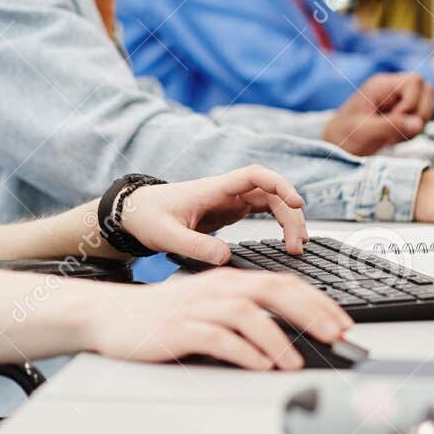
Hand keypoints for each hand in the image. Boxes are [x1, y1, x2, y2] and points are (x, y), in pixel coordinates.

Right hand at [86, 269, 351, 369]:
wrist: (108, 316)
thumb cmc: (160, 317)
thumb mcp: (207, 308)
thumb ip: (244, 318)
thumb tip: (289, 339)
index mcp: (227, 281)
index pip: (282, 283)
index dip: (318, 302)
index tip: (343, 323)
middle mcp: (215, 288)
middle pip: (272, 291)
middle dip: (310, 313)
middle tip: (335, 336)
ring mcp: (195, 307)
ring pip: (246, 314)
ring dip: (277, 338)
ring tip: (293, 362)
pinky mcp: (177, 328)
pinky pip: (217, 338)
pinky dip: (242, 352)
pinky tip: (259, 366)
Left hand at [117, 165, 308, 263]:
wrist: (135, 214)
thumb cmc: (148, 218)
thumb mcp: (167, 236)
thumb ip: (195, 247)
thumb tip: (226, 257)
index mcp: (213, 189)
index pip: (254, 175)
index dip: (279, 185)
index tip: (297, 203)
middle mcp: (226, 191)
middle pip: (271, 192)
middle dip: (290, 214)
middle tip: (297, 245)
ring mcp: (230, 200)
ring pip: (271, 202)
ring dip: (288, 220)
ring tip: (297, 247)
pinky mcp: (230, 211)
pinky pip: (263, 211)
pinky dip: (278, 223)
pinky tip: (286, 241)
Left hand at [321, 72, 432, 154]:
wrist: (338, 146)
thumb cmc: (344, 134)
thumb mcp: (364, 130)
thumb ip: (391, 125)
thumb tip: (418, 123)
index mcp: (381, 85)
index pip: (414, 80)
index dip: (411, 101)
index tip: (396, 118)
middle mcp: (393, 90)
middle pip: (426, 90)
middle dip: (417, 114)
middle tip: (395, 130)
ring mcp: (400, 102)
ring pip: (427, 107)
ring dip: (415, 126)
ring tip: (392, 137)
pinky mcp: (403, 115)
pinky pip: (422, 121)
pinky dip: (412, 133)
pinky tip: (393, 138)